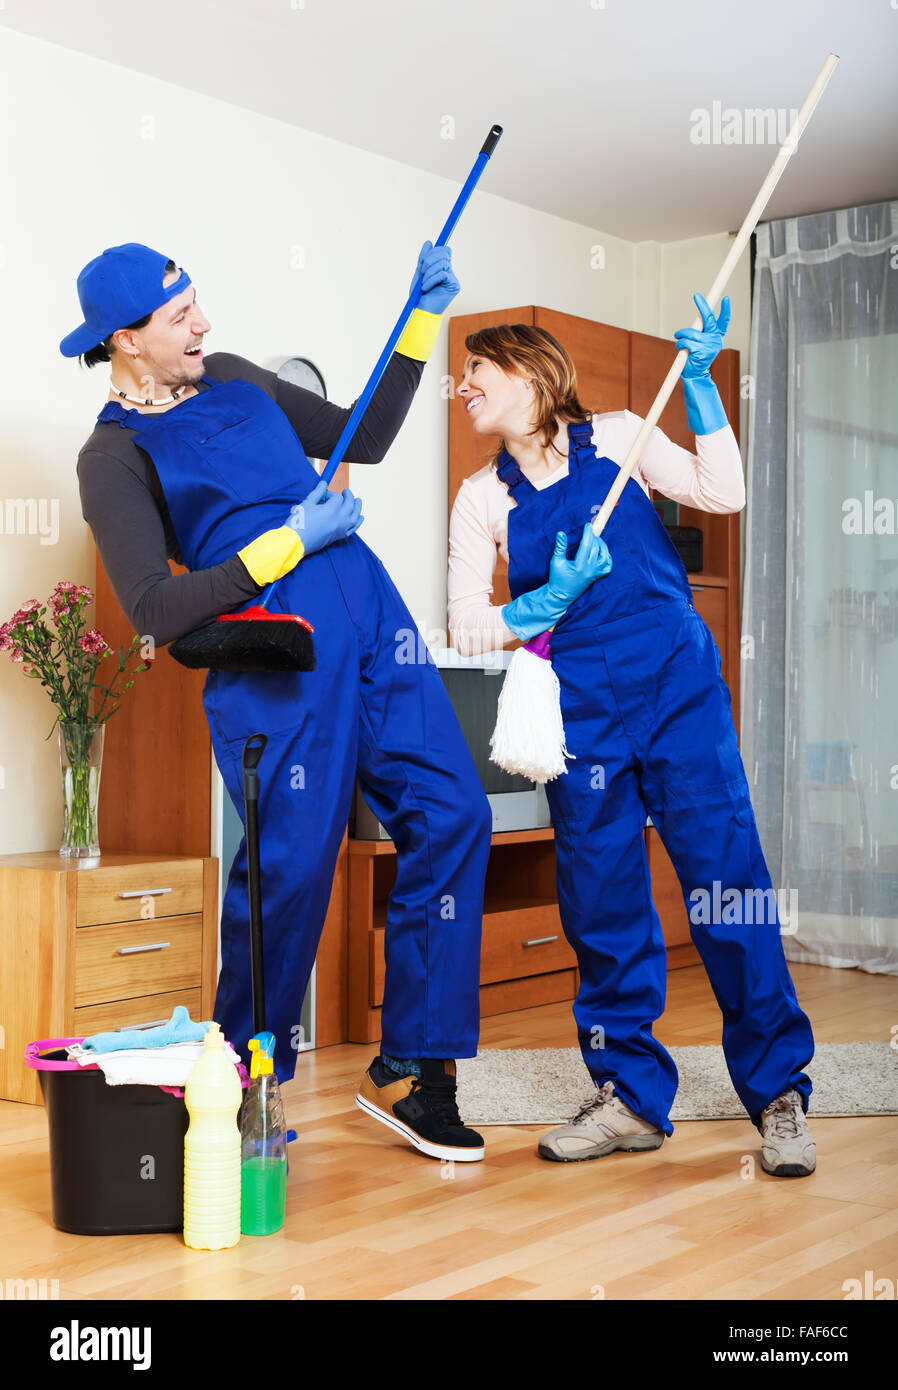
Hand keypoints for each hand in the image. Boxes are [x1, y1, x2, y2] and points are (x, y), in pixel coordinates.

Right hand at [286, 478, 363, 555]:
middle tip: (346, 491)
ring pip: (355, 517)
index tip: (323, 495)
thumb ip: (318, 493)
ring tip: (358, 501)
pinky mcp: (338, 537)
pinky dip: (357, 523)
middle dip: (349, 496)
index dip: (331, 493)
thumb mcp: (307, 504)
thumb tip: (324, 484)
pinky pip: (352, 529)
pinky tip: (360, 517)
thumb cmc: (299, 522)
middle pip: (350, 504)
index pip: (337, 497)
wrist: (296, 542)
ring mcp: (340, 529)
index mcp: (331, 510)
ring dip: (358, 508)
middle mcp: (339, 520)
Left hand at [410, 240, 459, 313]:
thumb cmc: (419, 295)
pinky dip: (431, 280)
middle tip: (421, 272)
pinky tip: (426, 288)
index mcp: (442, 268)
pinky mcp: (454, 285)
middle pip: (444, 253)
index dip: (434, 252)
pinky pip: (443, 274)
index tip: (423, 260)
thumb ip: (424, 258)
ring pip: (443, 263)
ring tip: (423, 284)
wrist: (422, 311)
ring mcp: (453, 278)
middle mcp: (449, 271)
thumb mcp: (419, 273)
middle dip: (429, 260)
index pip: (444, 251)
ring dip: (429, 272)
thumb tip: (429, 242)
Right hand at [500, 524, 611, 641]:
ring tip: (596, 540)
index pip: (587, 545)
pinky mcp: (596, 577)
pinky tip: (603, 553)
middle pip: (596, 549)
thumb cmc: (557, 578)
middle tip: (589, 531)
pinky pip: (608, 568)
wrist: (561, 595)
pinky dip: (608, 559)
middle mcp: (590, 569)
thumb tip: (561, 533)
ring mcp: (594, 574)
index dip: (588, 533)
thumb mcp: (556, 562)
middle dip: (594, 537)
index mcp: (580, 565)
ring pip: (605, 557)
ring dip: (602, 546)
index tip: (587, 525)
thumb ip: (560, 547)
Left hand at [674, 292, 730, 379]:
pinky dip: (680, 344)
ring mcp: (709, 346)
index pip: (724, 320)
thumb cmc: (695, 355)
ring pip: (691, 332)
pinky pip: (685, 342)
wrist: (694, 374)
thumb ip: (700, 330)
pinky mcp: (701, 352)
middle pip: (708, 319)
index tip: (726, 299)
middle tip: (696, 295)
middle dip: (702, 306)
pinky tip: (681, 348)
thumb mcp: (700, 341)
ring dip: (681, 334)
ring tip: (679, 339)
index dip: (726, 309)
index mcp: (717, 336)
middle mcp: (716, 340)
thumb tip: (697, 319)